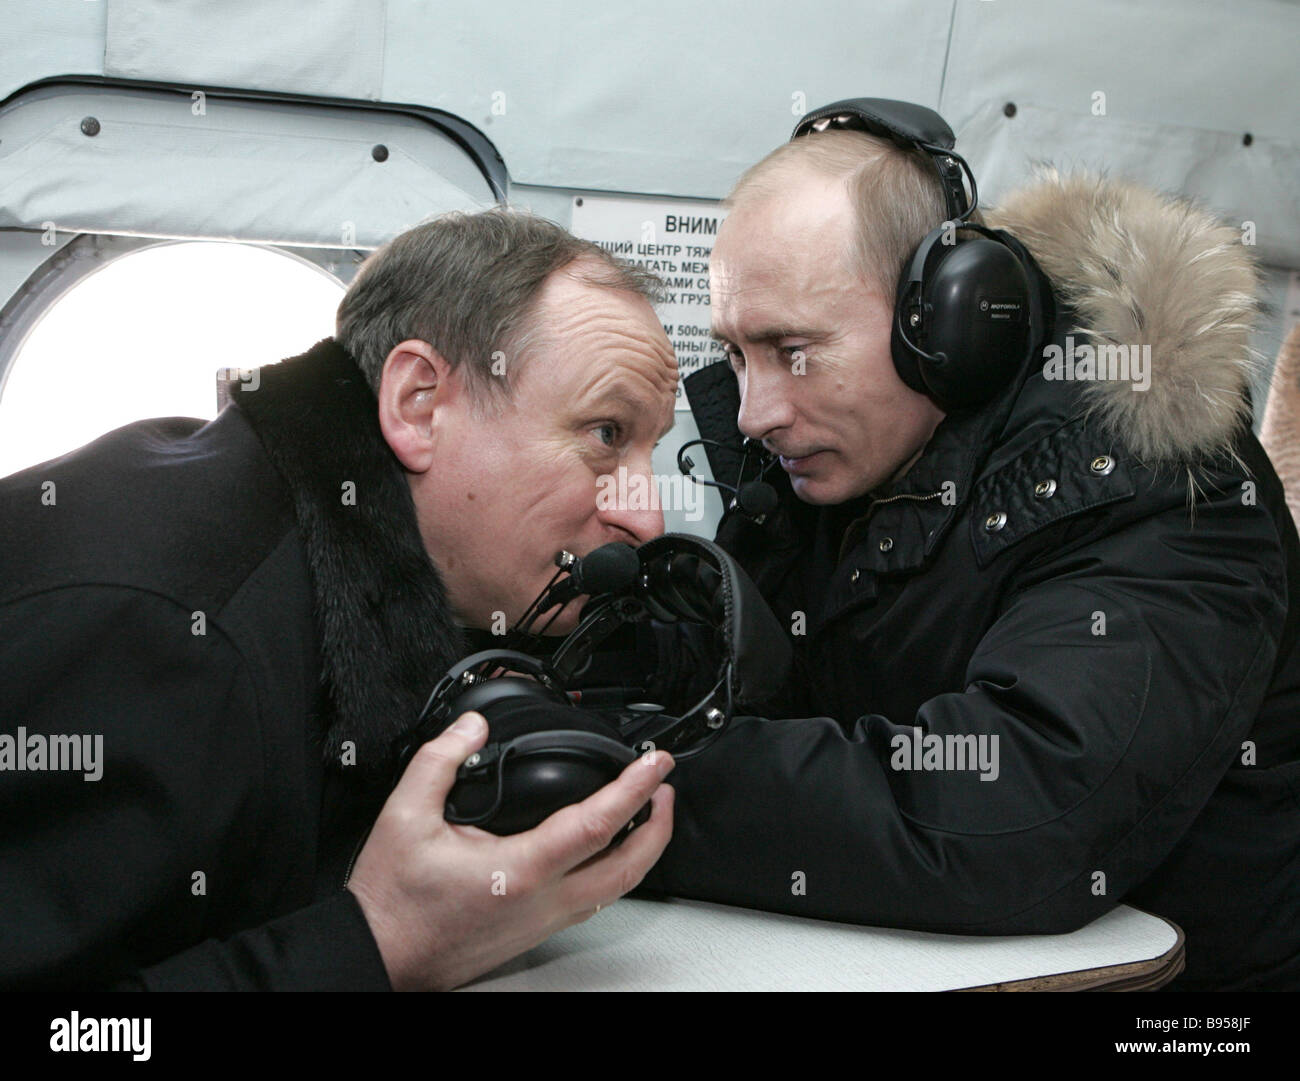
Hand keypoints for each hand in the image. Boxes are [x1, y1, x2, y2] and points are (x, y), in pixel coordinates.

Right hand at [346, 710, 674, 990]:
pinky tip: (606, 850)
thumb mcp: (405, 816)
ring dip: (642, 850)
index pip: (597, 822)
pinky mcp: (536, 932)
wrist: (381, 955)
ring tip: (646, 814)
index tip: (654, 762)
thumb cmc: (393, 901)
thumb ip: (440, 761)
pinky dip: (614, 871)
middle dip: (659, 824)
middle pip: (630, 867)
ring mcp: (544, 922)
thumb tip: (471, 728)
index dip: (634, 787)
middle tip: (664, 786)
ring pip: (617, 890)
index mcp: (519, 870)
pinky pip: (593, 901)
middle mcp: (543, 902)